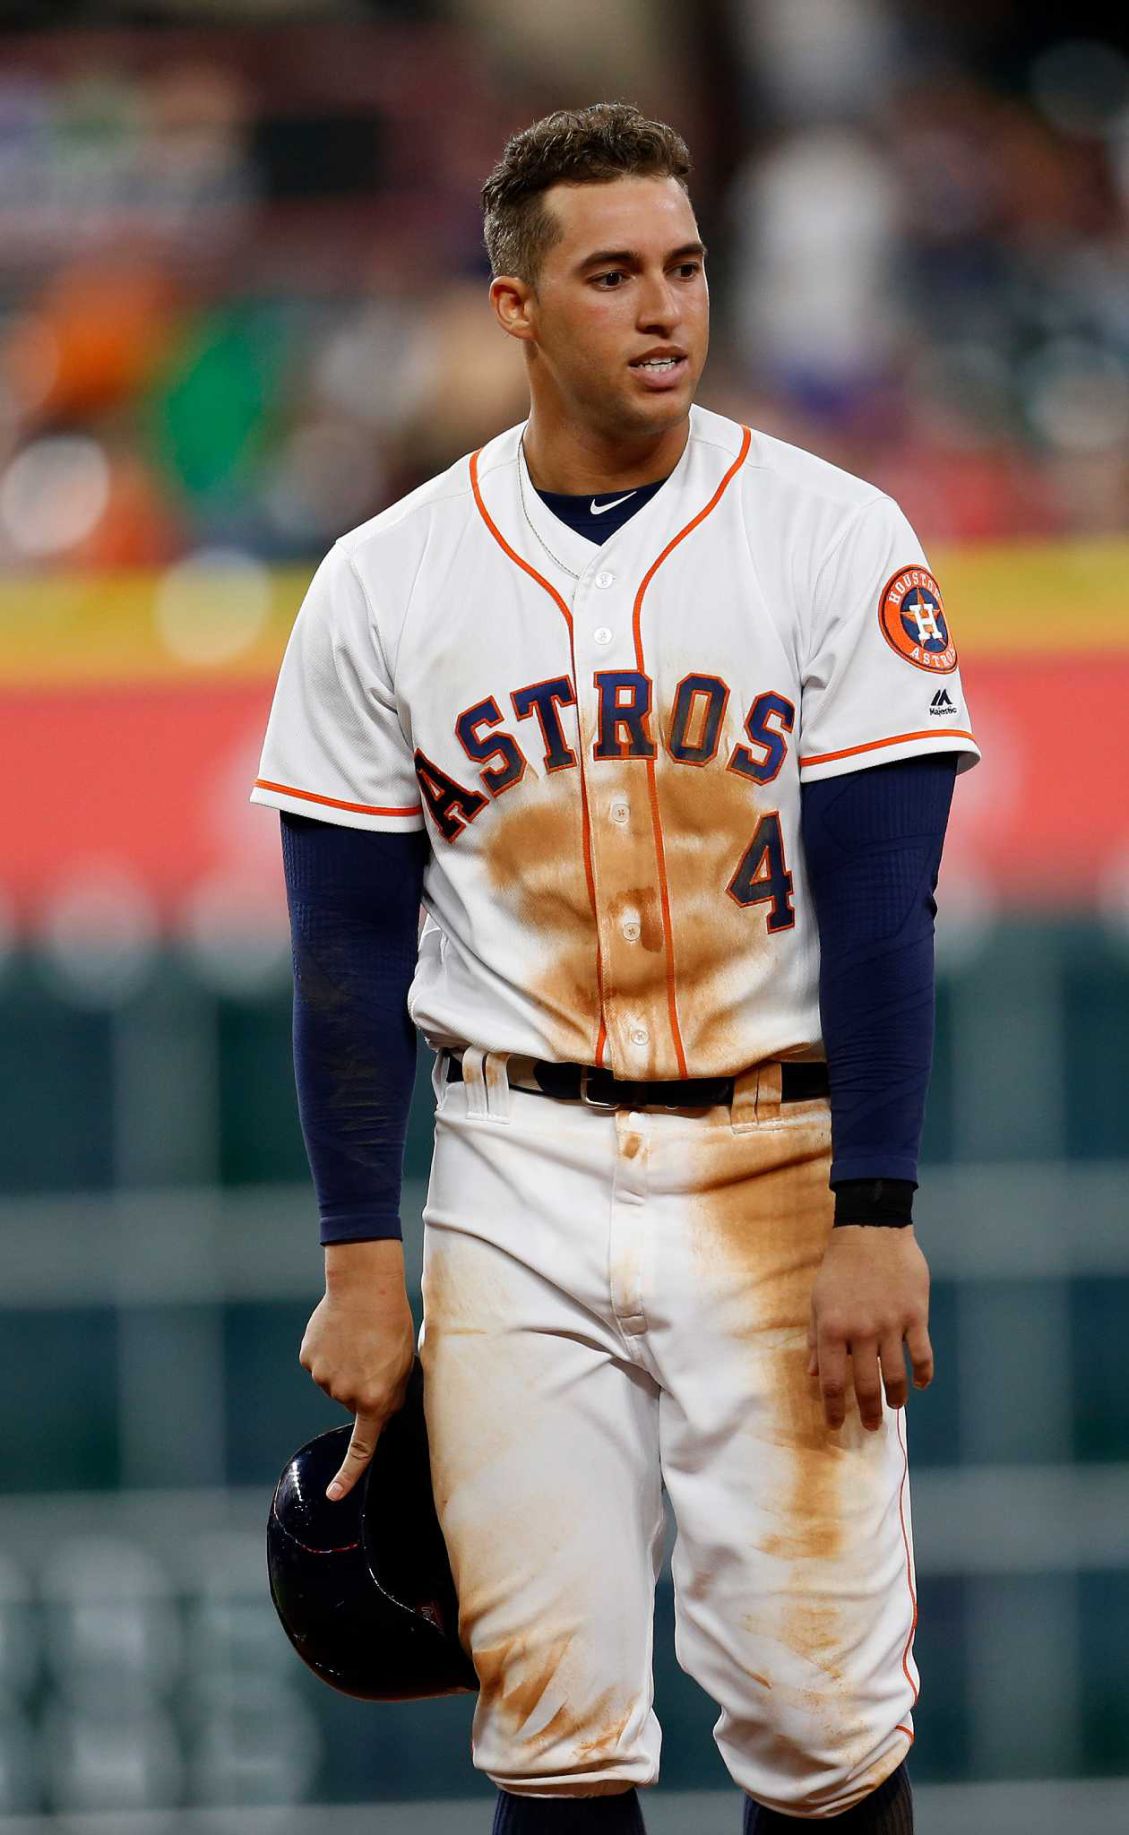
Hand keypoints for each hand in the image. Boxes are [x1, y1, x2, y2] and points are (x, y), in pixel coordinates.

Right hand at [299, 1239, 415, 1499]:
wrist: (365, 1287)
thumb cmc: (393, 1325)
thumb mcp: (405, 1366)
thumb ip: (390, 1396)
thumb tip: (378, 1411)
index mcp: (377, 1400)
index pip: (363, 1447)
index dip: (349, 1475)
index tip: (333, 1496)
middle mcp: (345, 1395)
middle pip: (350, 1400)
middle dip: (362, 1382)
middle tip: (375, 1352)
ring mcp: (323, 1378)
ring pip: (333, 1381)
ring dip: (345, 1364)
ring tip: (359, 1337)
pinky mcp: (308, 1359)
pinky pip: (319, 1363)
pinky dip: (328, 1351)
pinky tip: (340, 1331)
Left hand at [807, 1226, 933, 1431]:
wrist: (872, 1232)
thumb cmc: (839, 1268)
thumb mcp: (818, 1302)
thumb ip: (815, 1340)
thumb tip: (814, 1375)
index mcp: (833, 1330)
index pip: (833, 1381)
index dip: (834, 1408)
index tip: (836, 1425)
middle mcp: (862, 1333)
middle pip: (867, 1386)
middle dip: (869, 1412)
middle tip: (872, 1427)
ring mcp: (891, 1325)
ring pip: (896, 1375)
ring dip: (896, 1398)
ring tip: (895, 1407)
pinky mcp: (916, 1317)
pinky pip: (922, 1354)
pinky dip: (923, 1374)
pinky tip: (920, 1384)